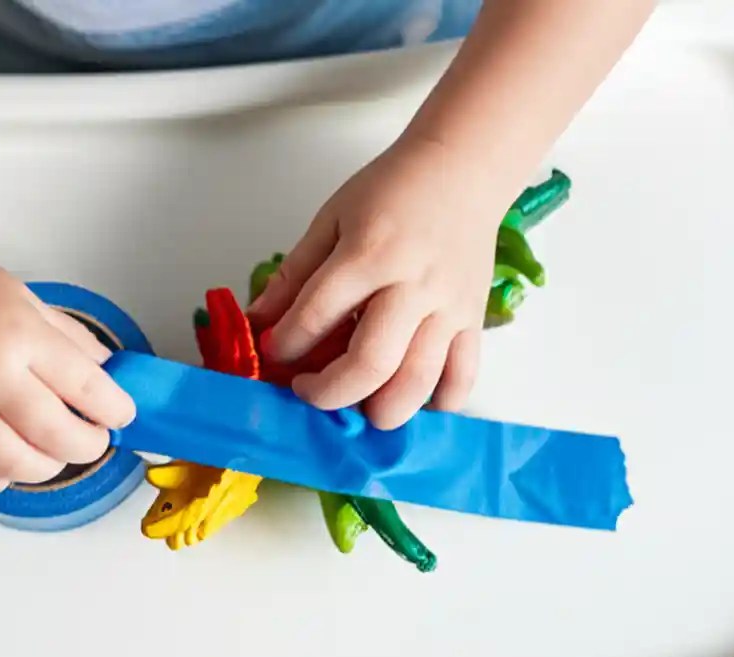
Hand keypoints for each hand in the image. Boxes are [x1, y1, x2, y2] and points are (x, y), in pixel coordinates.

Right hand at [0, 244, 135, 494]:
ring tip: (51, 451)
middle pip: (58, 437)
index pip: (88, 390)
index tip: (121, 414)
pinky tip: (8, 464)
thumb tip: (110, 376)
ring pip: (15, 465)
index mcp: (22, 338)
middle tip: (93, 438)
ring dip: (47, 467)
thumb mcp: (31, 301)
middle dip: (89, 445)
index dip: (116, 410)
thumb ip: (74, 342)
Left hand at [248, 137, 508, 428]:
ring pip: (418, 381)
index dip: (286, 343)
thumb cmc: (393, 190)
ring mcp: (448, 308)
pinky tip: (410, 399)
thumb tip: (259, 319)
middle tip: (308, 390)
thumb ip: (295, 273)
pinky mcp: (474, 319)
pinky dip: (438, 401)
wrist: (463, 169)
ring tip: (357, 406)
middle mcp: (412, 286)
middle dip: (329, 392)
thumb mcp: (331, 218)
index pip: (317, 315)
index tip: (273, 352)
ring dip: (381, 409)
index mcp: (369, 254)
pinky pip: (463, 376)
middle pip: (370, 362)